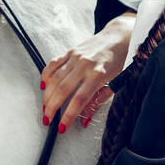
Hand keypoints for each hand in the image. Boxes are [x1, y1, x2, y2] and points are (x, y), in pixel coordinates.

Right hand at [40, 12, 134, 132]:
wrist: (121, 37)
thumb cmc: (121, 63)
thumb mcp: (115, 84)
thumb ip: (98, 102)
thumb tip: (84, 121)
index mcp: (98, 75)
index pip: (79, 100)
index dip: (68, 116)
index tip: (62, 128)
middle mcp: (85, 65)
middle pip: (62, 90)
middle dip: (52, 107)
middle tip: (47, 120)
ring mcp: (76, 57)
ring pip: (54, 78)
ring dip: (47, 95)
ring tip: (45, 108)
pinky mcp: (70, 51)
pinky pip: (53, 64)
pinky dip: (46, 75)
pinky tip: (44, 87)